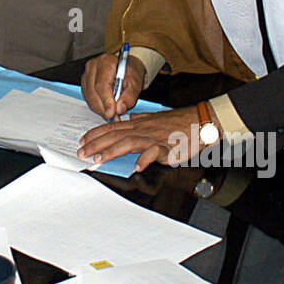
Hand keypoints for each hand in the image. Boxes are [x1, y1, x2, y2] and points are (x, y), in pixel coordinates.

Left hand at [78, 105, 201, 173]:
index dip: (95, 134)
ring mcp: (154, 137)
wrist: (201, 120)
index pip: (112, 128)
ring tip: (100, 159)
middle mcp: (143, 129)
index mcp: (139, 124)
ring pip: (129, 142)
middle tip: (82, 152)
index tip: (82, 141)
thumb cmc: (180, 121)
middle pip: (115, 135)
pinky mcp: (168, 146)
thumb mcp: (156, 117)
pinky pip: (155, 152)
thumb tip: (130, 117)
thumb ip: (142, 118)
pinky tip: (137, 166)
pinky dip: (146, 158)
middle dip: (96, 144)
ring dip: (112, 150)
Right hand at [81, 51, 144, 119]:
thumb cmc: (130, 73)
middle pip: (93, 92)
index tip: (112, 113)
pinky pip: (88, 98)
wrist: (126, 68)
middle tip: (113, 117)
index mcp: (106, 62)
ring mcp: (86, 74)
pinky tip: (106, 109)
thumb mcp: (136, 84)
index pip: (102, 85)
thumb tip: (119, 109)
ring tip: (112, 114)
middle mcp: (93, 66)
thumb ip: (129, 96)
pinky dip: (97, 106)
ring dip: (100, 109)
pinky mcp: (84, 83)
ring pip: (89, 97)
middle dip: (103, 108)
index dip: (106, 101)